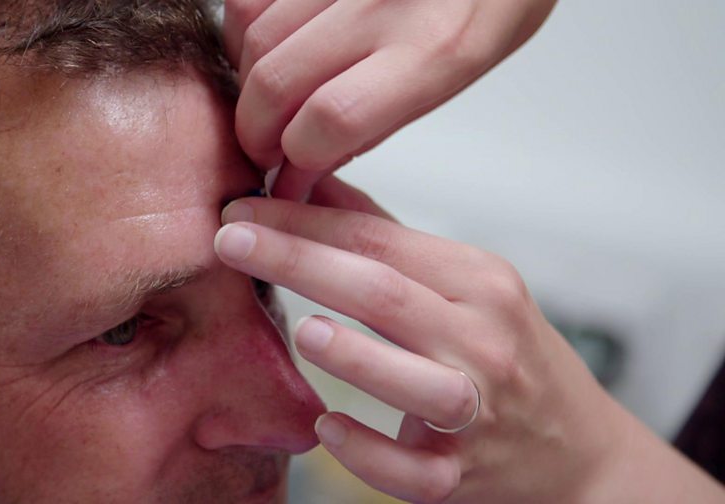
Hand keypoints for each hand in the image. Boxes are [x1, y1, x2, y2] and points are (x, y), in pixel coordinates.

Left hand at [213, 176, 625, 502]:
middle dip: (301, 262)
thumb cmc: (508, 354)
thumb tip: (311, 184)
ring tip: (302, 330)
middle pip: (385, 294)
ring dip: (357, 357)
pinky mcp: (460, 476)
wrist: (577, 450)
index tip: (243, 209)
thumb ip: (386, 241)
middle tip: (229, 241)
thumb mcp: (465, 284)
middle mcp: (483, 341)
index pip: (379, 242)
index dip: (305, 221)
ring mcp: (478, 413)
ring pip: (416, 384)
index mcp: (478, 282)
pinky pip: (411, 470)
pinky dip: (367, 450)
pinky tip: (326, 427)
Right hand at [222, 0, 556, 199]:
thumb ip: (376, 123)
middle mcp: (387, 2)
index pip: (331, 120)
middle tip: (264, 148)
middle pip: (275, 80)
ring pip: (250, 30)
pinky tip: (268, 47)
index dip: (296, 158)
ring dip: (244, 78)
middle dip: (254, 131)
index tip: (289, 176)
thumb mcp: (455, 76)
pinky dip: (243, 28)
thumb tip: (305, 168)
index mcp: (436, 49)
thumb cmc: (491, 1)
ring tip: (268, 96)